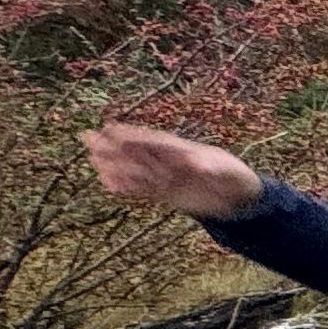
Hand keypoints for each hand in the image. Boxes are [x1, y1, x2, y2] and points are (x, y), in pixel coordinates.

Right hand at [82, 124, 263, 220]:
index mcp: (185, 150)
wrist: (240, 199)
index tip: (112, 129)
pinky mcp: (166, 193)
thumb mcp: (230, 173)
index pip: (155, 141)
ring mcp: (167, 176)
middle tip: (87, 136)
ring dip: (114, 164)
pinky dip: (126, 186)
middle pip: (139, 152)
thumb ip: (213, 168)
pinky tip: (108, 184)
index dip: (134, 136)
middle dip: (114, 145)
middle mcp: (171, 162)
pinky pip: (142, 189)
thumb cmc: (237, 178)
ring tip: (91, 158)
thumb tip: (199, 166)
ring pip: (136, 169)